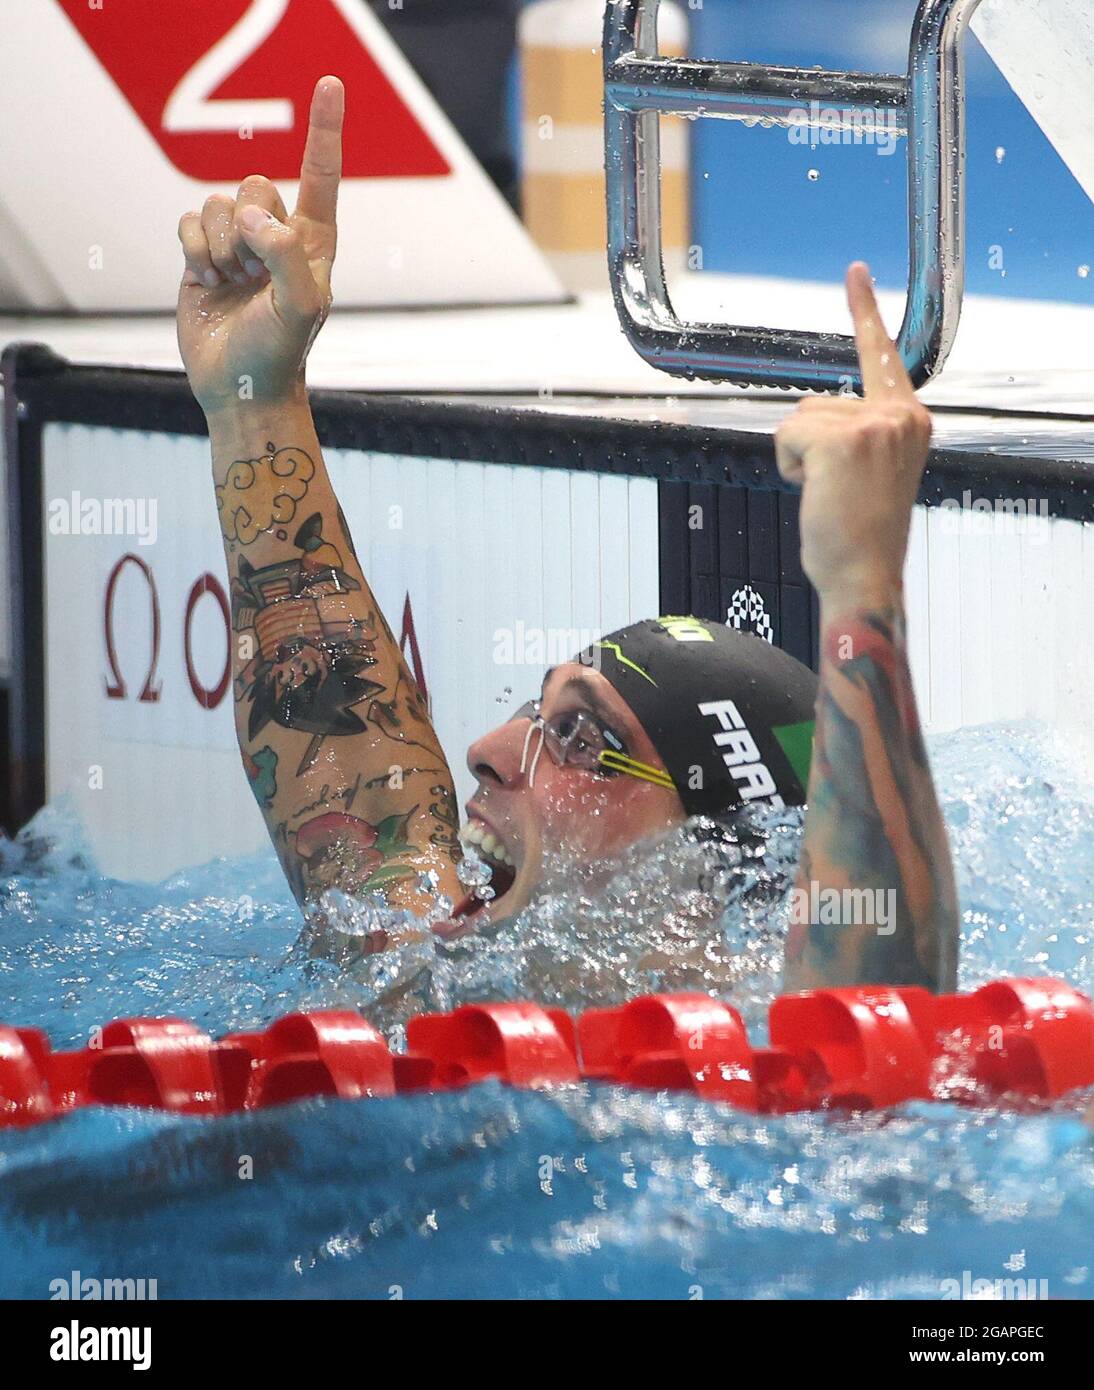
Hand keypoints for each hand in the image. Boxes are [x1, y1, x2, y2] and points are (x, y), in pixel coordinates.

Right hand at [176, 76, 343, 416]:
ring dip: (218, 247)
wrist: (239, 388)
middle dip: (245, 228)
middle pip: (252, 185)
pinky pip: (187, 221)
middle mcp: (277, 235)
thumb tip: (255, 217)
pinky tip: (209, 282)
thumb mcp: (299, 307)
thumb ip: (286, 255)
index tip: (332, 84)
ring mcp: (238, 244)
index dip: (324, 129)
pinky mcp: (202, 254)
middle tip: (252, 274)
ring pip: (215, 204)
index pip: (320, 175)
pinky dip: (193, 251)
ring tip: (232, 285)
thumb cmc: (279, 352)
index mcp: (313, 241)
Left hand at [775, 263, 931, 609]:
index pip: (881, 355)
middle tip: (836, 493)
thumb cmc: (861, 535)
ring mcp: (872, 424)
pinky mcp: (841, 439)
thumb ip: (860, 434)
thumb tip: (815, 417)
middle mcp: (899, 415)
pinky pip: (786, 435)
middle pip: (816, 403)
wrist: (865, 576)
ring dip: (799, 460)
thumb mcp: (873, 472)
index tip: (854, 271)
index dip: (864, 311)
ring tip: (830, 495)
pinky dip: (789, 466)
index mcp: (911, 420)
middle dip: (809, 447)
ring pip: (798, 420)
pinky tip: (817, 493)